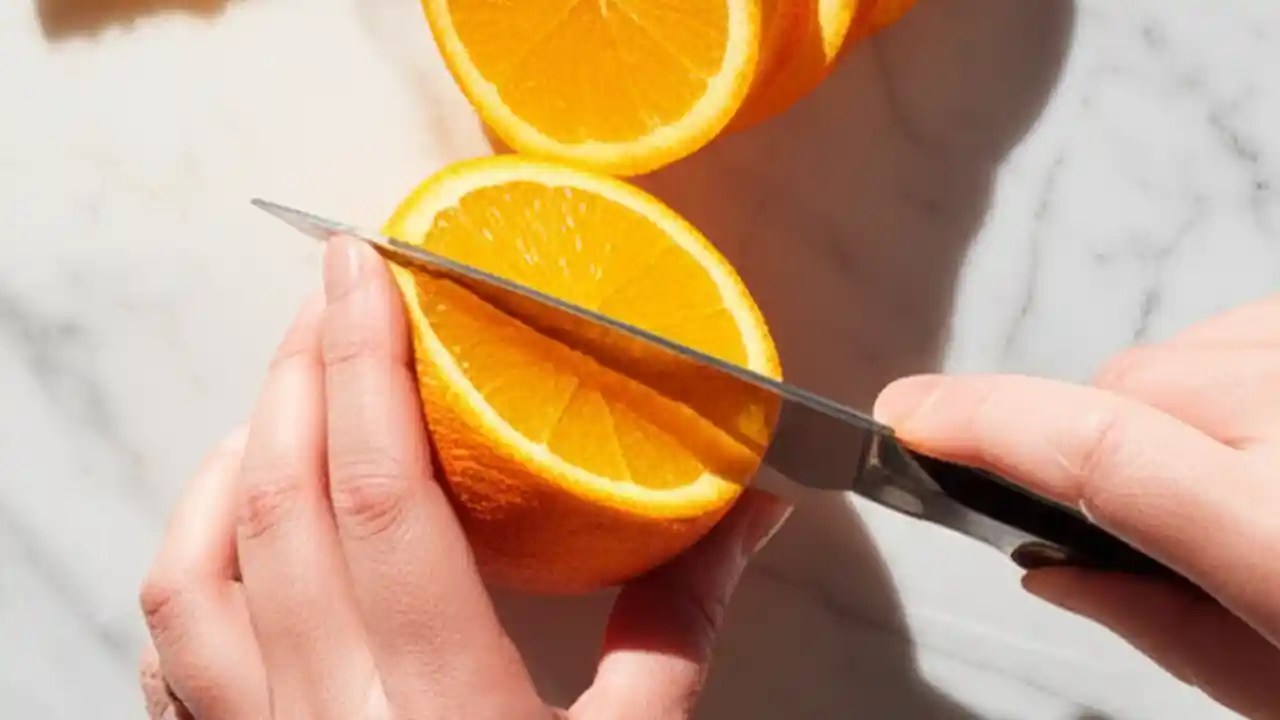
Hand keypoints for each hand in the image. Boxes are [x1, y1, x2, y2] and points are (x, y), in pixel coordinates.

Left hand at [138, 237, 792, 718]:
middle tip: (332, 295)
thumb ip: (681, 622)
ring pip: (190, 575)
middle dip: (296, 376)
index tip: (363, 268)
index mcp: (440, 706)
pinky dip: (190, 565)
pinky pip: (172, 656)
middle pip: (274, 508)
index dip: (364, 365)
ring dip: (229, 463)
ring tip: (283, 397)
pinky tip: (231, 530)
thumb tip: (750, 508)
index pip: (378, 496)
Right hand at [874, 294, 1279, 717]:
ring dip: (1165, 409)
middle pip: (1122, 390)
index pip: (1101, 449)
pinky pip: (1232, 325)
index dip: (981, 425)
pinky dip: (1220, 372)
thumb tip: (1044, 567)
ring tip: (1228, 476)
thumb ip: (1153, 621)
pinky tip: (1260, 429)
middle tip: (1141, 519)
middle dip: (1093, 443)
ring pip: (1171, 354)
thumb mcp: (1274, 676)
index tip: (902, 418)